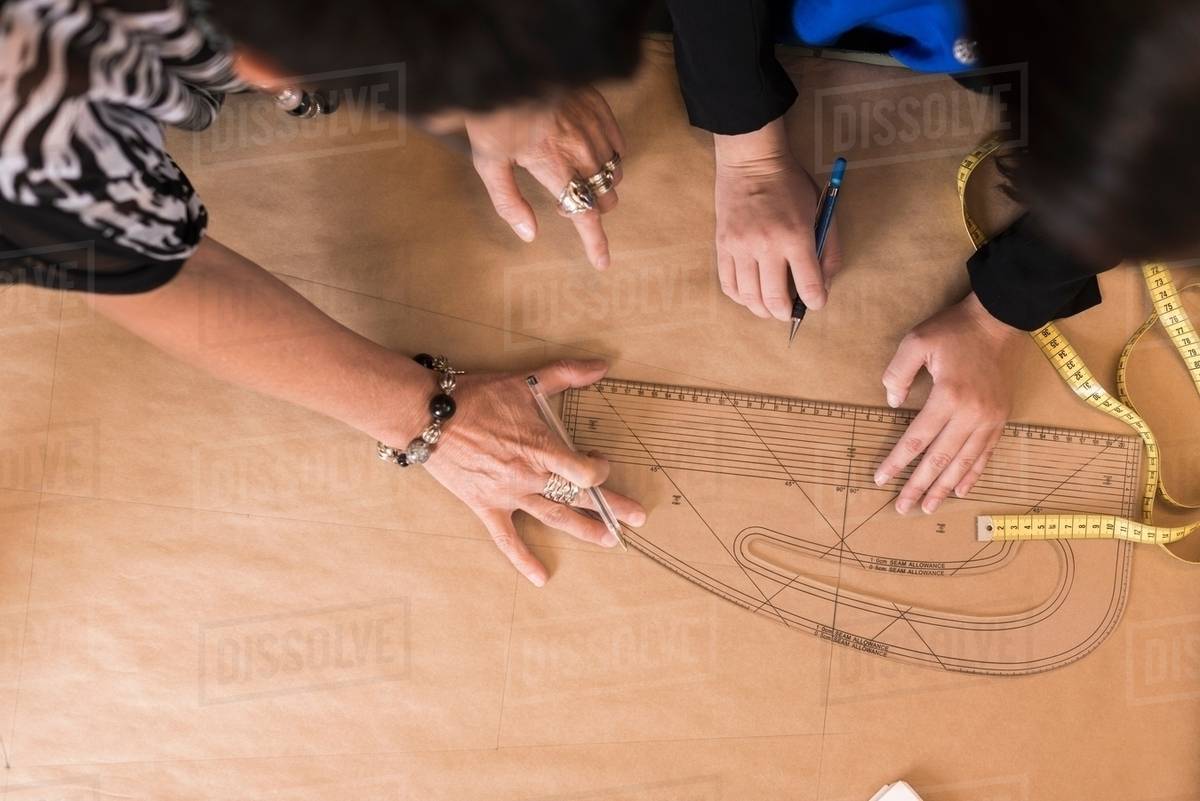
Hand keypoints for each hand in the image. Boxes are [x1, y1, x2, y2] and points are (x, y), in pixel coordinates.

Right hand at [422, 359, 644, 585]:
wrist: (429, 417)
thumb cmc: (476, 398)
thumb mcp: (523, 382)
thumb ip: (565, 374)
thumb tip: (601, 365)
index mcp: (540, 448)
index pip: (583, 470)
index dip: (599, 469)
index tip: (600, 461)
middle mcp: (529, 477)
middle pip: (577, 497)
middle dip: (610, 507)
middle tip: (637, 518)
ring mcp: (509, 495)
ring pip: (553, 518)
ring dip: (584, 530)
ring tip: (608, 541)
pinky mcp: (487, 506)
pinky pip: (507, 539)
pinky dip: (524, 559)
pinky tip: (541, 577)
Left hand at [465, 87, 625, 268]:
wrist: (509, 67)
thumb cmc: (493, 116)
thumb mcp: (488, 163)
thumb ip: (509, 202)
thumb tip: (530, 234)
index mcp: (555, 168)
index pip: (585, 215)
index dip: (595, 243)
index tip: (602, 262)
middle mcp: (581, 151)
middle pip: (605, 198)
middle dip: (593, 208)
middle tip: (570, 201)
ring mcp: (594, 129)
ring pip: (615, 173)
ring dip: (602, 185)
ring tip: (580, 177)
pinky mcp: (600, 110)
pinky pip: (619, 146)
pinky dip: (611, 158)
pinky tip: (593, 154)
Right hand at [714, 117, 841, 319]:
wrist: (752, 162)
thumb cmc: (789, 184)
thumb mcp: (820, 209)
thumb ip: (828, 248)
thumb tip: (823, 283)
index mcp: (796, 236)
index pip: (808, 286)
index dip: (815, 302)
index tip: (816, 303)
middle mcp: (766, 246)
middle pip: (775, 299)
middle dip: (786, 313)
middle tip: (790, 311)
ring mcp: (741, 247)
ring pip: (749, 298)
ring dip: (763, 310)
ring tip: (770, 308)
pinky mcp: (723, 246)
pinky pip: (728, 285)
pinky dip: (741, 298)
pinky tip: (750, 295)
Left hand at [873, 293, 1024, 513]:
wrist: (997, 322)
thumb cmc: (953, 331)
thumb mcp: (916, 342)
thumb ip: (897, 373)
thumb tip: (891, 402)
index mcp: (948, 396)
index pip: (916, 439)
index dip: (897, 462)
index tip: (881, 479)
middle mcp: (971, 414)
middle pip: (939, 459)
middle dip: (918, 486)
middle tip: (901, 507)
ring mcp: (989, 419)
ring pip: (963, 463)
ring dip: (944, 488)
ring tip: (927, 507)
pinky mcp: (1000, 419)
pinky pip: (985, 454)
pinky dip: (972, 475)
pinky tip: (960, 491)